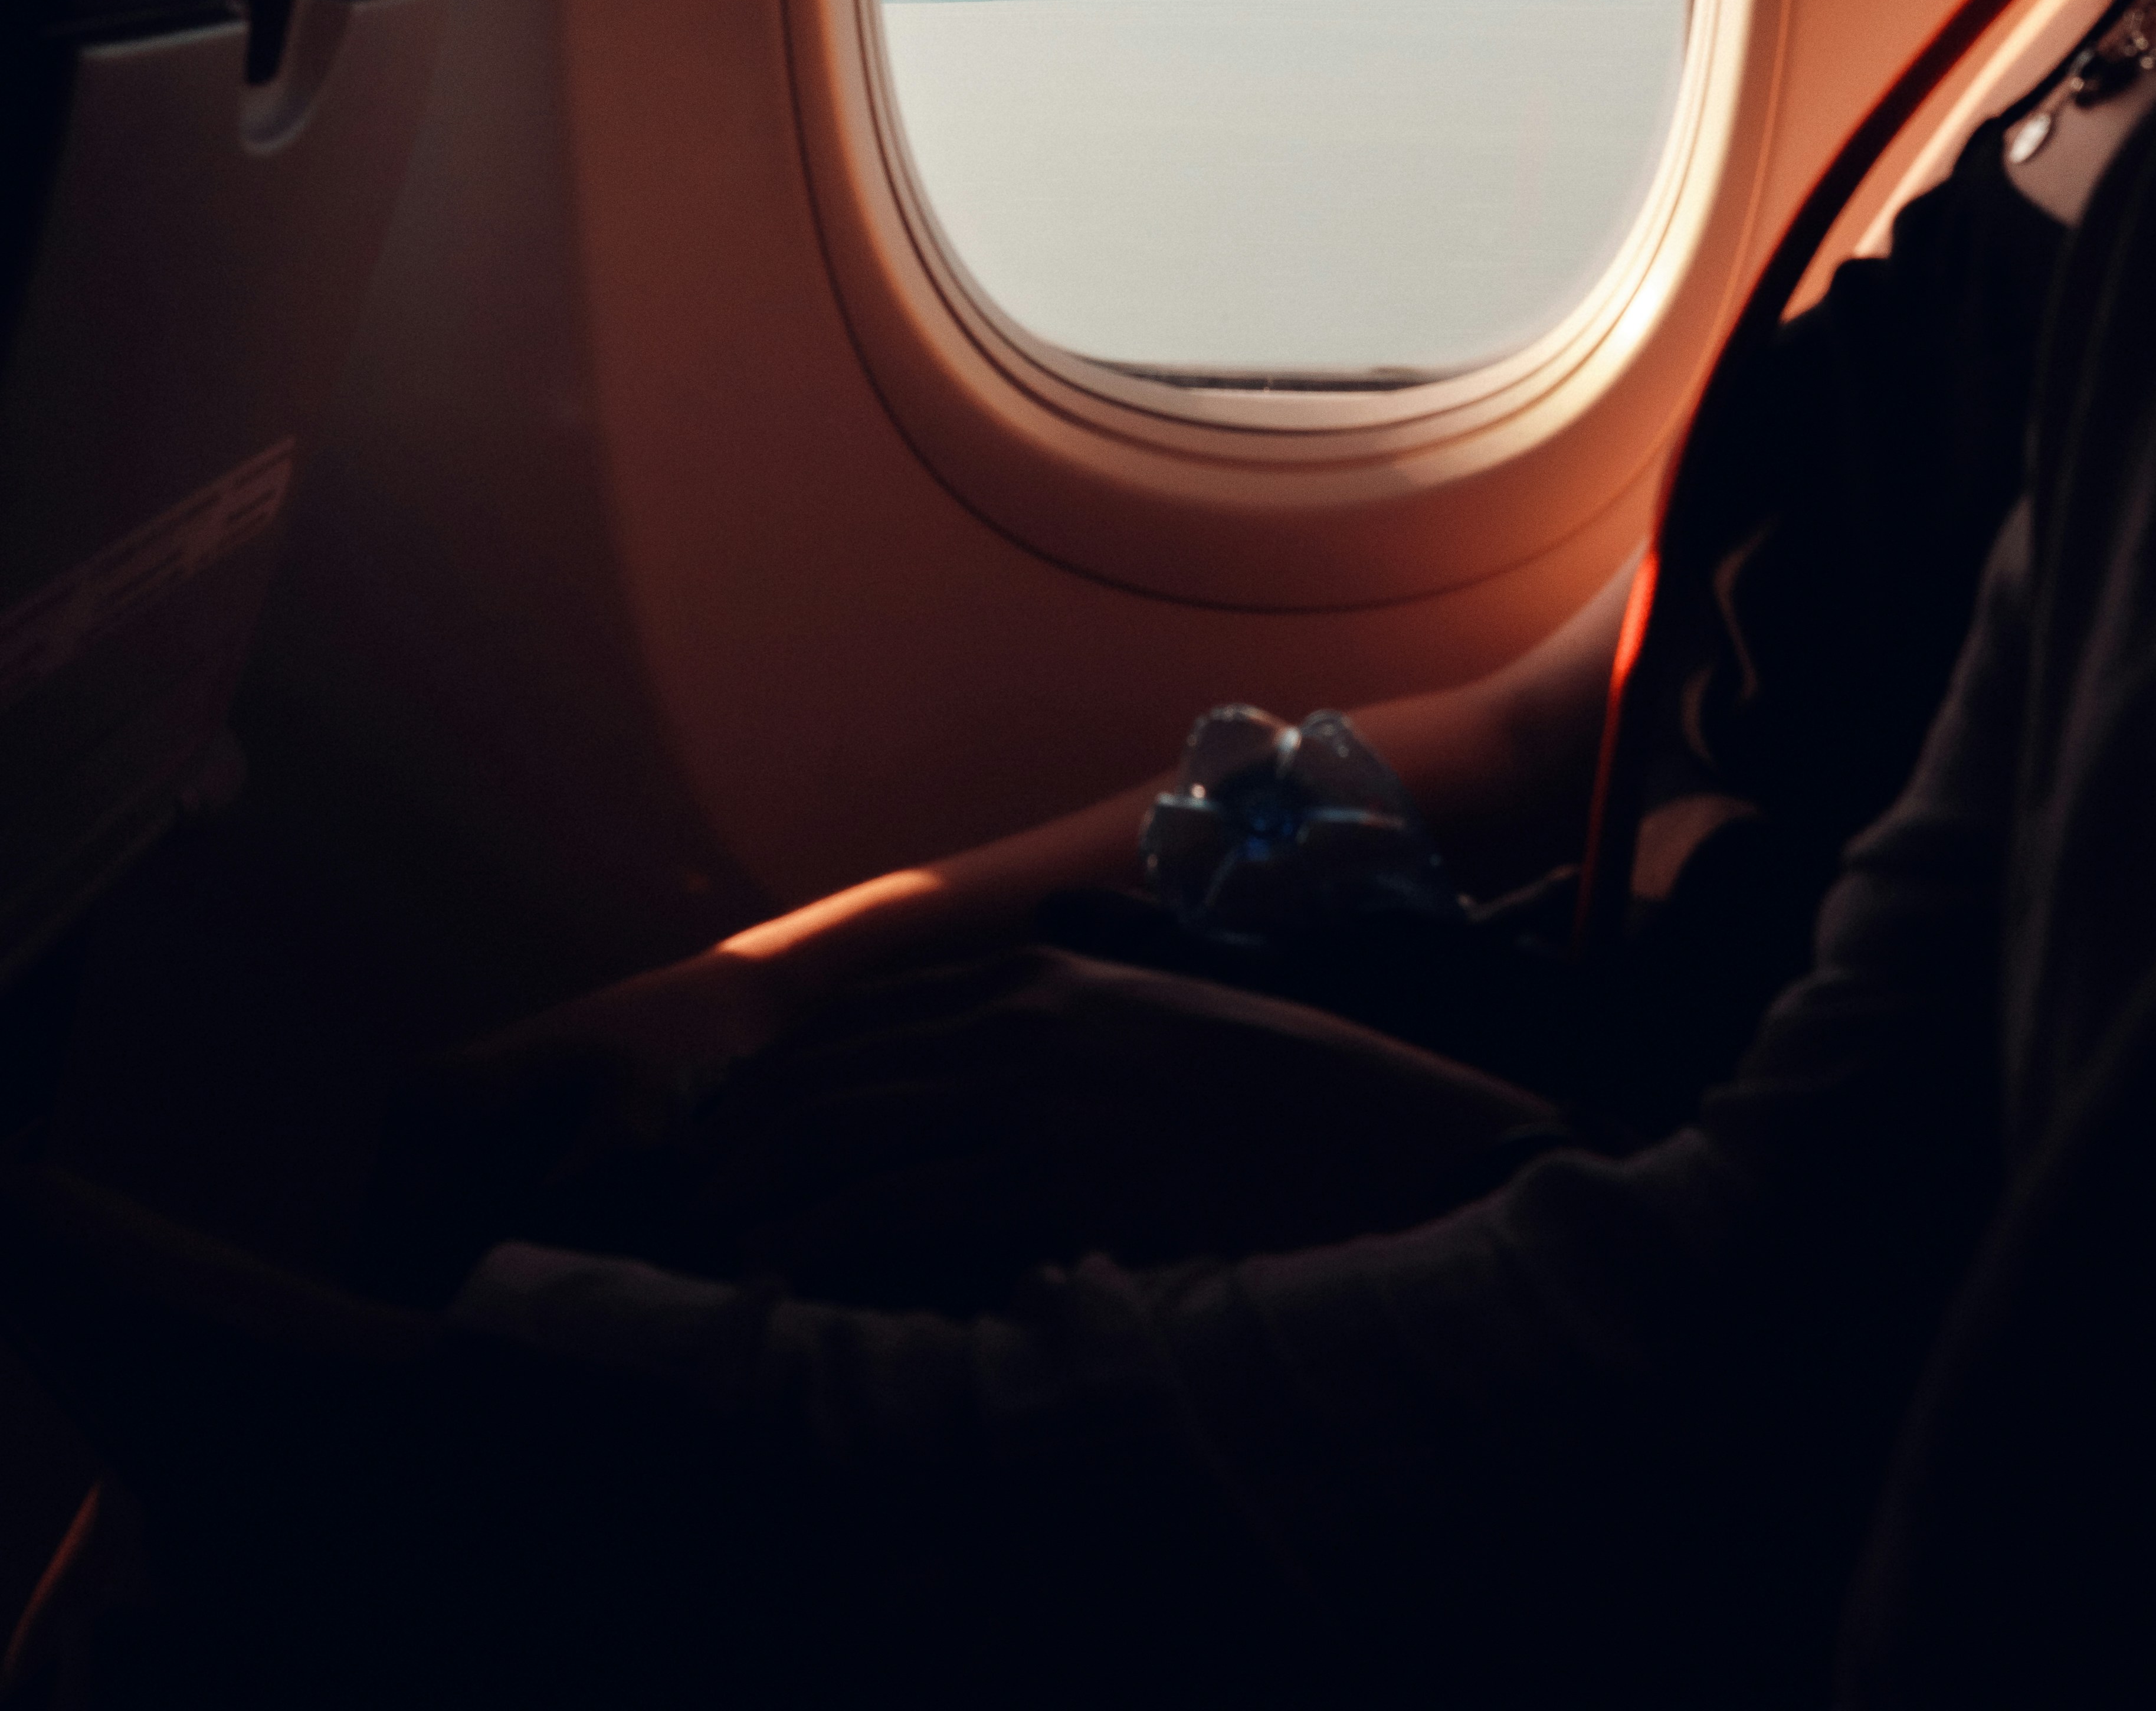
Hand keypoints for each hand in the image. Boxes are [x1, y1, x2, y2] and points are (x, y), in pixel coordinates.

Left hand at [670, 946, 1555, 1311]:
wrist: (1376, 1128)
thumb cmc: (1271, 1089)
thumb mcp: (1144, 1018)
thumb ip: (1055, 1029)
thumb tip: (974, 1076)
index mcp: (1032, 974)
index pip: (860, 1023)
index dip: (779, 1081)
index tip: (727, 1131)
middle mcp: (1014, 1022)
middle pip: (831, 1079)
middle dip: (742, 1142)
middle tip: (680, 1199)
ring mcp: (1031, 1100)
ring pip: (846, 1144)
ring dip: (758, 1199)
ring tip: (700, 1245)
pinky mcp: (1053, 1180)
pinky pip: (902, 1214)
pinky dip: (826, 1247)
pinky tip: (779, 1281)